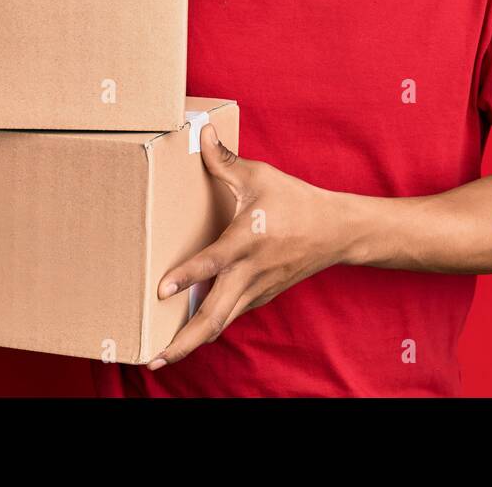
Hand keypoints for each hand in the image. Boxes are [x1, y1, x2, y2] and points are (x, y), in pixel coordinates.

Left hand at [147, 123, 347, 369]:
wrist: (337, 231)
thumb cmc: (296, 200)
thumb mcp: (260, 175)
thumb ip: (225, 160)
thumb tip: (198, 132)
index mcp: (247, 239)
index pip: (214, 262)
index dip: (188, 276)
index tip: (161, 290)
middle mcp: (250, 271)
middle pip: (214, 315)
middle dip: (183, 341)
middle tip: (153, 358)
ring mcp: (256, 289)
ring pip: (221, 323)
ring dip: (192, 342)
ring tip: (160, 358)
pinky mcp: (261, 296)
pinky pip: (231, 316)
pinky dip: (209, 328)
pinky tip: (188, 336)